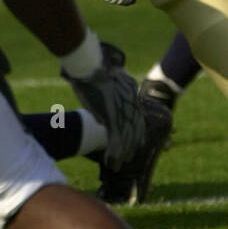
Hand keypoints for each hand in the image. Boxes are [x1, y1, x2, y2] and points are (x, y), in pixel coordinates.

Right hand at [61, 42, 145, 170]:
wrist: (90, 63)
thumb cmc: (90, 68)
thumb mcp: (104, 81)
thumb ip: (106, 98)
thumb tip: (101, 119)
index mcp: (129, 90)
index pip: (137, 115)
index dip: (136, 130)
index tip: (138, 141)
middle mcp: (130, 101)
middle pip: (134, 128)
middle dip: (131, 145)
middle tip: (127, 158)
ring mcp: (122, 109)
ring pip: (126, 136)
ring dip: (122, 153)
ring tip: (117, 165)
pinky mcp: (112, 116)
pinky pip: (116, 138)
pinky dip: (114, 152)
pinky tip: (111, 162)